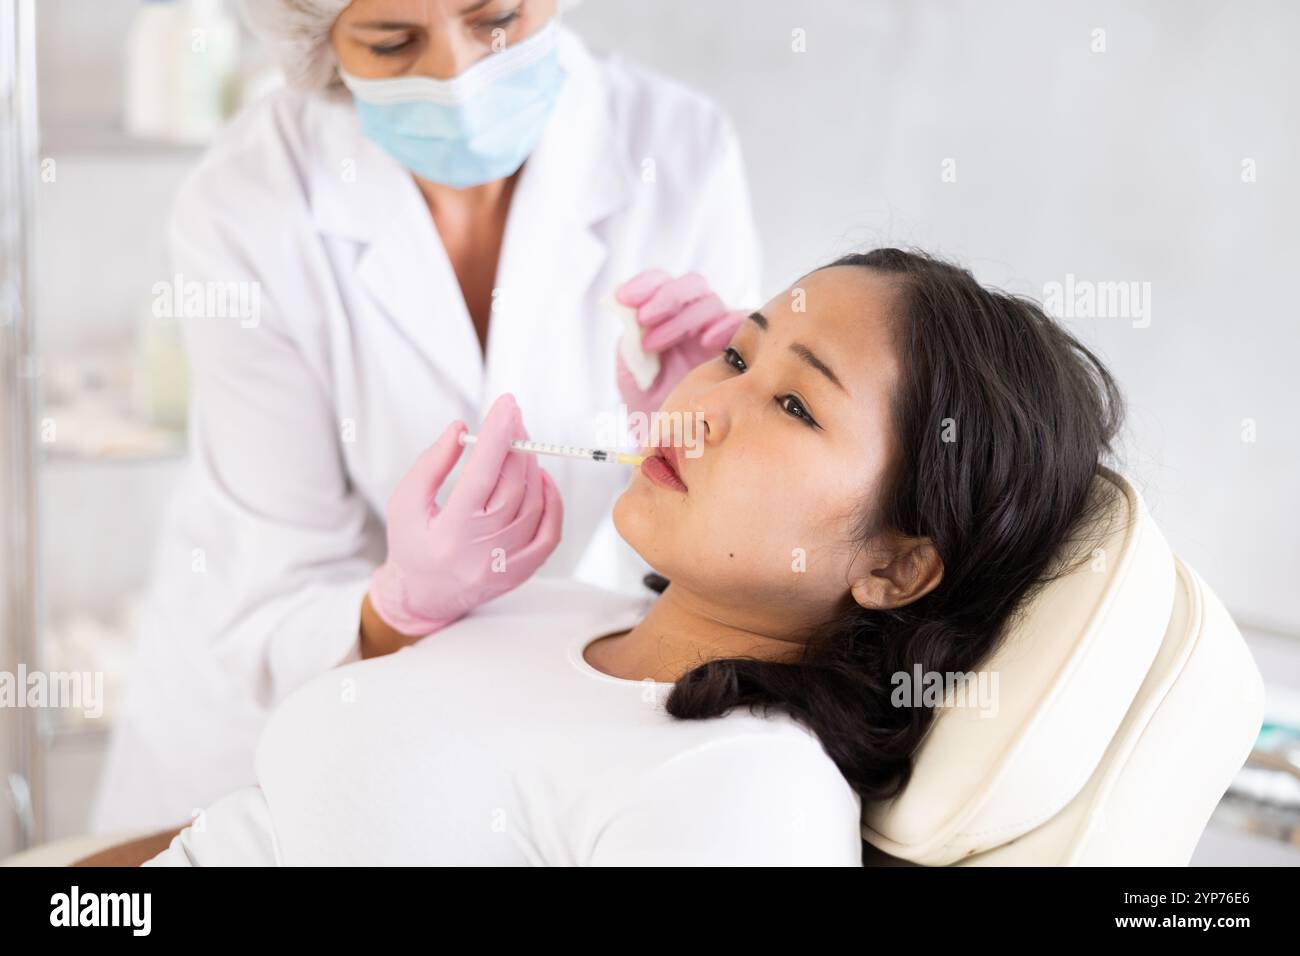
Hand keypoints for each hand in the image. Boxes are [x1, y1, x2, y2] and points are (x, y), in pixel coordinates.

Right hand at [368, 393, 562, 637]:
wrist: (425, 596)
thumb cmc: (411, 544)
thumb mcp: (405, 501)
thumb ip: (431, 463)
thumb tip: (461, 427)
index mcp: (450, 531)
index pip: (481, 475)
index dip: (497, 437)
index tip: (506, 405)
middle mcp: (482, 550)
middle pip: (512, 486)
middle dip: (516, 444)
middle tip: (513, 418)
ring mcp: (507, 563)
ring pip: (533, 504)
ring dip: (531, 467)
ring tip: (519, 445)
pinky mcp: (523, 570)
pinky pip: (550, 531)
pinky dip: (551, 500)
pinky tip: (539, 478)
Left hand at [614, 270, 748, 416]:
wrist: (672, 443)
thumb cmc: (651, 406)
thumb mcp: (631, 374)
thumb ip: (629, 343)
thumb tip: (625, 311)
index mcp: (667, 316)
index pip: (661, 283)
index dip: (644, 285)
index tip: (623, 299)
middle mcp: (695, 319)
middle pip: (691, 286)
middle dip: (665, 298)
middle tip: (644, 319)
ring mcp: (718, 332)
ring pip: (710, 303)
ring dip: (683, 317)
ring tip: (659, 344)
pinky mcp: (740, 349)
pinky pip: (741, 322)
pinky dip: (725, 324)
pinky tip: (707, 341)